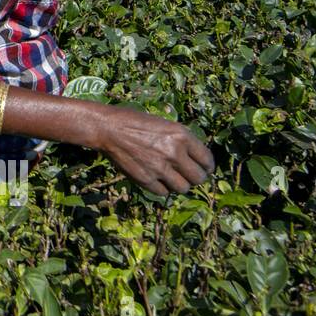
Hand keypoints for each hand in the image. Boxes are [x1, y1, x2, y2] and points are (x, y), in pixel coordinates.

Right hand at [93, 106, 214, 195]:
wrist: (108, 128)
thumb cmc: (135, 122)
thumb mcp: (164, 124)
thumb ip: (181, 141)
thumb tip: (195, 159)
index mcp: (181, 136)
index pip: (207, 160)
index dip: (207, 167)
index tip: (203, 168)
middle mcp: (174, 153)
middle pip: (198, 178)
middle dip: (195, 178)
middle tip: (188, 175)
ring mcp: (159, 168)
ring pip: (183, 188)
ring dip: (179, 184)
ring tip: (172, 178)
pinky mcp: (145, 179)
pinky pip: (164, 192)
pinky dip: (162, 188)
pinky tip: (157, 179)